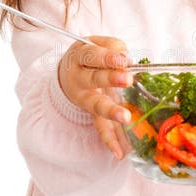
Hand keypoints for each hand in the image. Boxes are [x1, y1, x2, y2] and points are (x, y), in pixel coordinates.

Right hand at [58, 36, 132, 159]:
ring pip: (97, 105)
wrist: (67, 72)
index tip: (122, 59)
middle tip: (127, 79)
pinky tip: (119, 153)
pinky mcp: (92, 114)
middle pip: (94, 78)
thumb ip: (113, 47)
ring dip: (111, 111)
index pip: (92, 55)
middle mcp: (79, 79)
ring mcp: (85, 98)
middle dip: (111, 79)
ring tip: (125, 117)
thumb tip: (127, 59)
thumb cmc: (89, 55)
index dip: (107, 57)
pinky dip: (109, 140)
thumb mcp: (96, 43)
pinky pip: (101, 128)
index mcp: (80, 57)